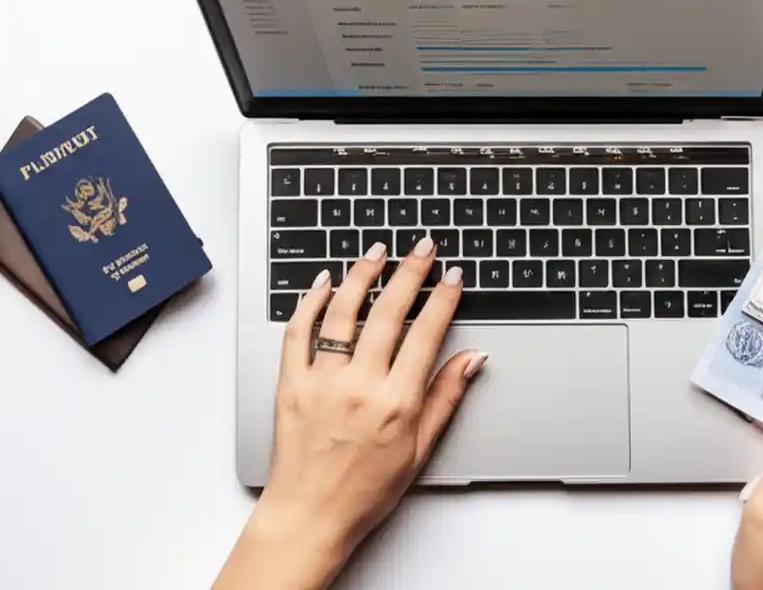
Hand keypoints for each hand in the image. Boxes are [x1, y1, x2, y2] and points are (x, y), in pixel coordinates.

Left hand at [213, 238, 485, 589]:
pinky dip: (310, 302)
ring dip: (362, 275)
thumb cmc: (365, 490)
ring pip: (343, 312)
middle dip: (410, 272)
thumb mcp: (421, 449)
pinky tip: (323, 283)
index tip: (453, 277)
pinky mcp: (290, 384)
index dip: (443, 299)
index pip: (427, 333)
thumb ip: (446, 397)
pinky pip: (298, 332)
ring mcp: (321, 382)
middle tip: (422, 248)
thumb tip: (472, 359)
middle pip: (389, 312)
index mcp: (397, 402)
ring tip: (377, 253)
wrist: (310, 515)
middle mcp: (359, 386)